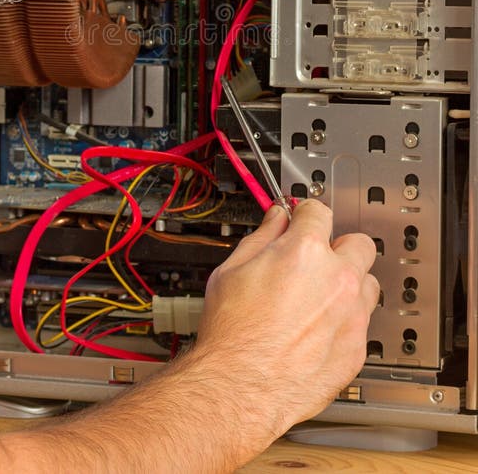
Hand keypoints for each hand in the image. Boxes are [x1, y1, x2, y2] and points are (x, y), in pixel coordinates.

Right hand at [193, 200, 379, 447]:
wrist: (240, 387)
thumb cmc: (233, 334)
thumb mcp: (232, 269)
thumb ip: (262, 237)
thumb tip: (276, 220)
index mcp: (306, 252)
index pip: (320, 212)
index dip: (306, 214)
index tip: (303, 220)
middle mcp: (337, 279)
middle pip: (359, 243)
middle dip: (338, 246)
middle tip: (317, 259)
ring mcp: (352, 315)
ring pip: (367, 284)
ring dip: (348, 285)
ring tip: (319, 298)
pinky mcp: (357, 349)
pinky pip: (362, 323)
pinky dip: (344, 322)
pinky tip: (317, 331)